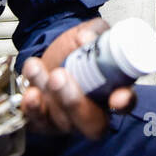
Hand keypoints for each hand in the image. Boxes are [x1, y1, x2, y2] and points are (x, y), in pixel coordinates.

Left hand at [20, 17, 135, 138]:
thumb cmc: (76, 47)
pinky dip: (32, 107)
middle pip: (91, 123)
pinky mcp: (43, 122)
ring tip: (37, 68)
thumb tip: (86, 38)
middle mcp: (92, 112)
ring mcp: (67, 120)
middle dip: (74, 103)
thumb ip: (94, 32)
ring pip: (61, 119)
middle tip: (60, 77)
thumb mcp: (90, 32)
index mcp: (112, 90)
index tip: (118, 97)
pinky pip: (37, 122)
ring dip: (47, 94)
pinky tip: (30, 92)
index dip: (124, 102)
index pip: (125, 103)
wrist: (48, 51)